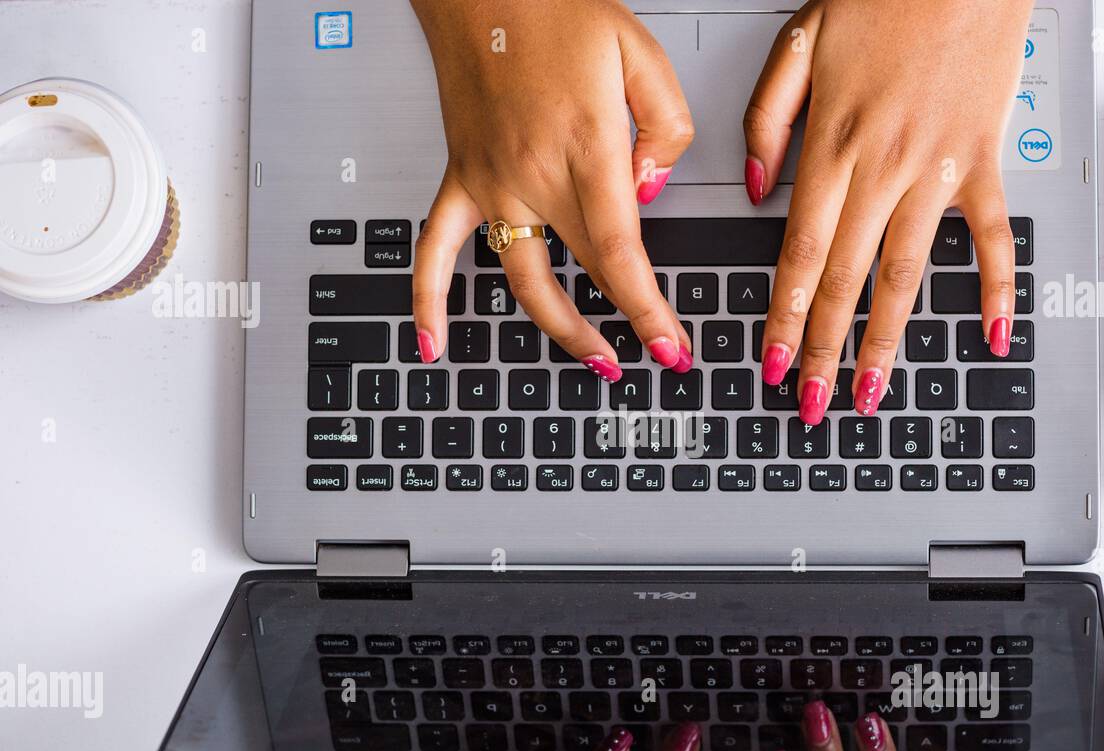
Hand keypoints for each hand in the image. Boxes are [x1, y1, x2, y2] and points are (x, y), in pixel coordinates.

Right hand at [410, 0, 695, 377]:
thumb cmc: (559, 12)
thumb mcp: (642, 55)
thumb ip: (666, 130)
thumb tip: (651, 193)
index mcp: (585, 145)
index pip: (620, 251)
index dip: (646, 310)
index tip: (669, 347)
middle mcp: (533, 173)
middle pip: (585, 270)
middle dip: (627, 323)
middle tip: (656, 356)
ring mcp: (491, 182)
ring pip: (524, 279)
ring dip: (561, 329)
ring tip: (594, 359)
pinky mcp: (461, 179)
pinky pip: (434, 250)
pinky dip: (429, 300)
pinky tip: (434, 342)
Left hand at [746, 0, 1033, 423]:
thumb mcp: (799, 43)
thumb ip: (767, 120)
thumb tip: (754, 191)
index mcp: (832, 145)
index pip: (799, 254)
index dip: (783, 316)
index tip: (770, 362)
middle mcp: (882, 168)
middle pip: (846, 279)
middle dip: (822, 349)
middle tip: (808, 401)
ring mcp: (937, 170)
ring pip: (907, 272)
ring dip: (887, 339)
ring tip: (872, 389)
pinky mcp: (983, 160)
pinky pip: (991, 234)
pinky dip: (997, 286)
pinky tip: (991, 334)